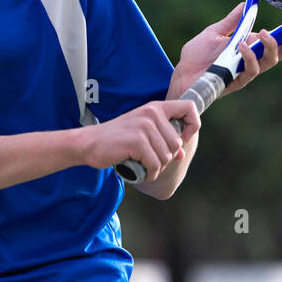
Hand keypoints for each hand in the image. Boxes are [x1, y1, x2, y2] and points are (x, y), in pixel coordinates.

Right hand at [81, 98, 201, 182]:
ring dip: (156, 167)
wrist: (88, 143)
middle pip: (177, 144)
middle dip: (165, 158)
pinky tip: (139, 170)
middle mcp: (151, 114)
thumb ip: (162, 139)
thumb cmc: (115, 140)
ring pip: (166, 157)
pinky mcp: (137, 141)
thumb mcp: (141, 132)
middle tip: (148, 158)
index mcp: (155, 108)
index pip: (189, 108)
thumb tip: (181, 154)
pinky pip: (155, 164)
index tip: (183, 138)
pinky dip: (149, 173)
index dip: (193, 125)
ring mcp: (144, 126)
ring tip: (141, 164)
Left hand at [174, 1, 281, 97]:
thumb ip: (232, 21)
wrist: (181, 74)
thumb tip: (246, 4)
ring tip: (264, 33)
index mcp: (249, 47)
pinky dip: (250, 57)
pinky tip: (242, 46)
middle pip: (281, 53)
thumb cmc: (196, 56)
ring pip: (270, 62)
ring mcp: (245, 71)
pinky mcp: (236, 81)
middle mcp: (251, 60)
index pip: (276, 40)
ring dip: (270, 46)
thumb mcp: (214, 32)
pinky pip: (251, 71)